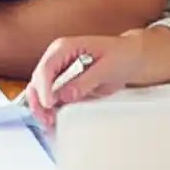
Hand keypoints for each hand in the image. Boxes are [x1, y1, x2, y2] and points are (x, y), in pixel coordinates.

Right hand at [25, 34, 144, 128]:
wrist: (131, 58)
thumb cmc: (121, 56)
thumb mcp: (107, 68)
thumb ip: (85, 81)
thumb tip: (65, 95)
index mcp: (65, 47)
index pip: (47, 67)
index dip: (44, 87)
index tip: (49, 104)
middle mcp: (57, 58)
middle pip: (37, 79)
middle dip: (38, 100)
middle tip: (47, 118)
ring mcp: (59, 71)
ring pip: (39, 90)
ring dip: (41, 107)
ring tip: (49, 122)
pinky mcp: (64, 84)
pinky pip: (51, 97)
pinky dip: (49, 109)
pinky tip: (53, 120)